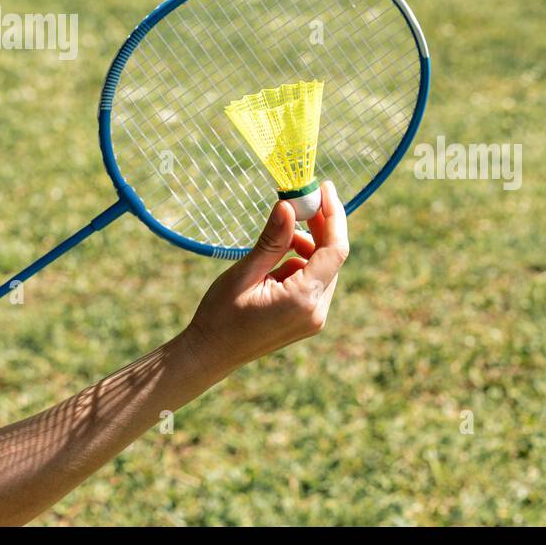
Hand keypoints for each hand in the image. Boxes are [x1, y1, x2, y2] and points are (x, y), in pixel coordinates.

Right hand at [185, 180, 349, 371]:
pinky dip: (299, 266)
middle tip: (298, 202)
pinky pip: (314, 283)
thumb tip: (289, 206)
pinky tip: (272, 268)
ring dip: (305, 248)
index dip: (334, 216)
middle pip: (332, 258)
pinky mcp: (308, 320)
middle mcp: (316, 311)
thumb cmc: (220, 316)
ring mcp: (314, 319)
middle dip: (318, 228)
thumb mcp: (244, 273)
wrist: (210, 355)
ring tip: (273, 246)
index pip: (335, 250)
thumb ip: (271, 241)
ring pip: (323, 269)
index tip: (324, 189)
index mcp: (303, 300)